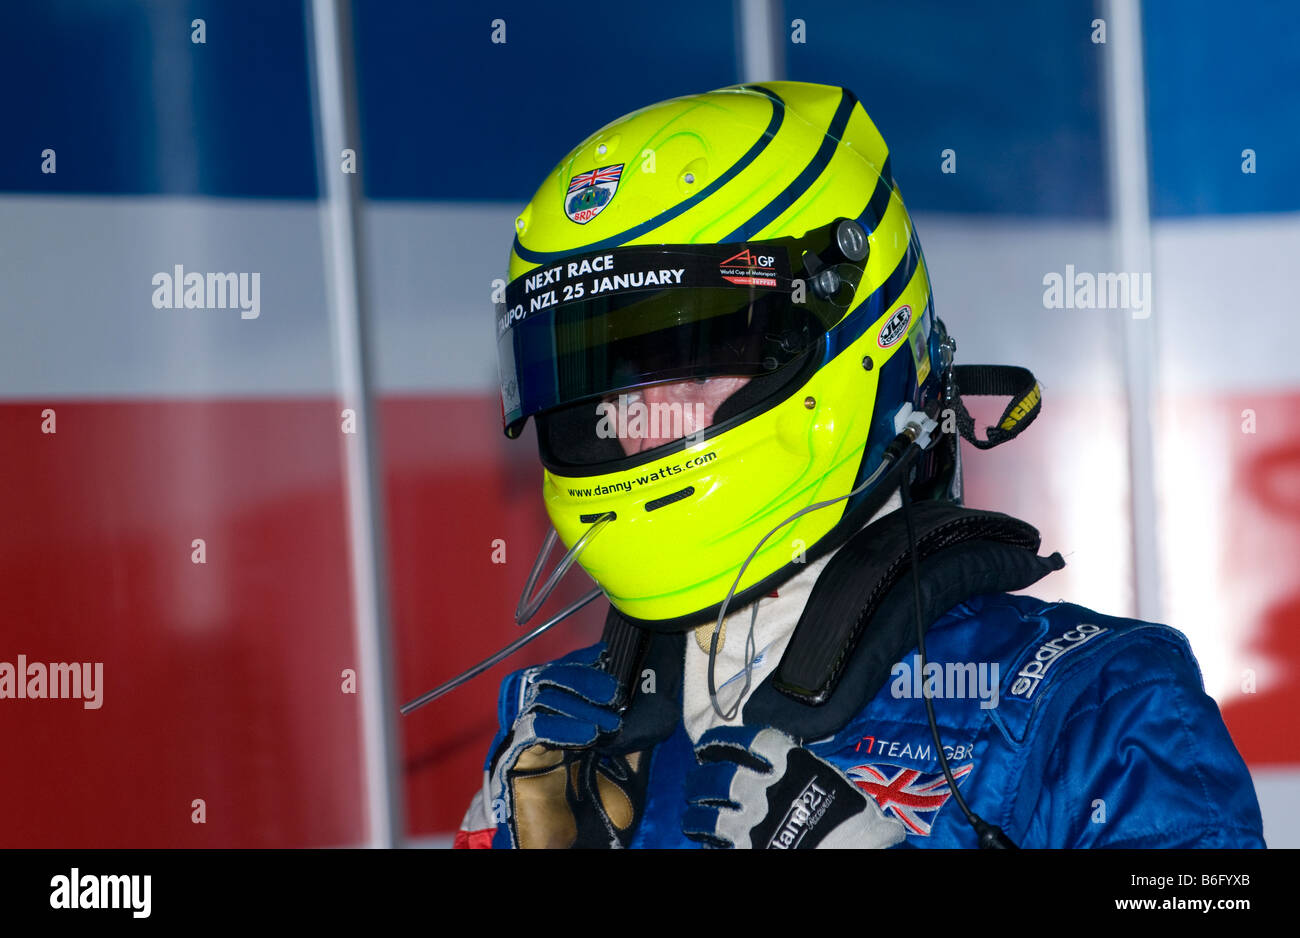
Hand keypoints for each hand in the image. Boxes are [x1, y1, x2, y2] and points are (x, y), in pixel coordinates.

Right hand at [488, 644, 640, 847]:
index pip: (564, 677)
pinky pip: (531, 731)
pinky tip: (586, 735)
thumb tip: (657, 703)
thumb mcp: (628, 768)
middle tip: (612, 692)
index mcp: (565, 721)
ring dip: (576, 702)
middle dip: (580, 678)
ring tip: (607, 723)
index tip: (607, 657)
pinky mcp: (515, 762)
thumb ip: (636, 736)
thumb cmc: (599, 815)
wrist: (576, 851)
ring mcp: (526, 743)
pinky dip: (560, 726)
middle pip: (547, 680)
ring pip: (540, 700)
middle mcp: (541, 726)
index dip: (583, 665)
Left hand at [682, 725, 906, 848]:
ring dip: (695, 814)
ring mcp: (752, 822)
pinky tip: (704, 839)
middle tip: (695, 781)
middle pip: (717, 777)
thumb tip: (776, 764)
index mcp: (788, 763)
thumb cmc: (855, 820)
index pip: (745, 742)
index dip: (720, 742)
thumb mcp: (830, 780)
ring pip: (706, 815)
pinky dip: (706, 841)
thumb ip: (800, 768)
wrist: (858, 850)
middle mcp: (764, 788)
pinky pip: (715, 845)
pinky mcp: (746, 850)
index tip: (707, 745)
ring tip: (692, 815)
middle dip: (701, 779)